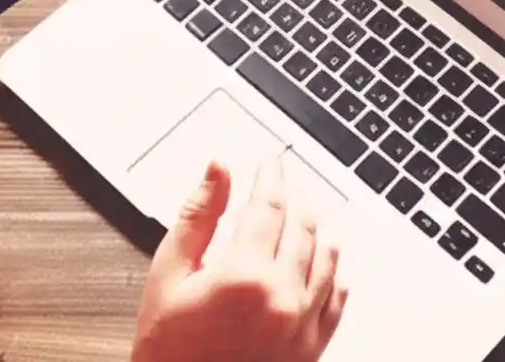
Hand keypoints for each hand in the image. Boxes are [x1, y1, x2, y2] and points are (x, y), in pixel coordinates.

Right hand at [132, 158, 348, 361]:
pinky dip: (334, 273)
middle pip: (303, 226)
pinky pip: (337, 299)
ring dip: (316, 230)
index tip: (270, 161)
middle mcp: (282, 298)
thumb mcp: (168, 275)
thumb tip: (219, 169)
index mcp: (245, 276)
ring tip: (302, 215)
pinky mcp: (312, 349)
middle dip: (293, 197)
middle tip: (282, 184)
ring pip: (327, 258)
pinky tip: (324, 262)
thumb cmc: (167, 352)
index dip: (271, 175)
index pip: (270, 205)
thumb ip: (198, 216)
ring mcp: (303, 325)